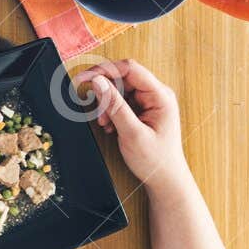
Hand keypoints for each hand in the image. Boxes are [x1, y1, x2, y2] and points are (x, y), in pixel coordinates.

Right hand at [75, 59, 191, 191]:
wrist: (165, 179)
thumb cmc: (155, 160)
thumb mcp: (132, 133)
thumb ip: (115, 105)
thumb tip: (97, 81)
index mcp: (160, 96)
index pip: (129, 69)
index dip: (104, 70)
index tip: (83, 79)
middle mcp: (156, 94)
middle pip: (123, 78)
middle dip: (105, 92)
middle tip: (95, 110)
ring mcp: (150, 102)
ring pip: (120, 89)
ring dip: (107, 104)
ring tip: (105, 123)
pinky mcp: (143, 110)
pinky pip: (122, 100)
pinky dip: (111, 111)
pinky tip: (110, 125)